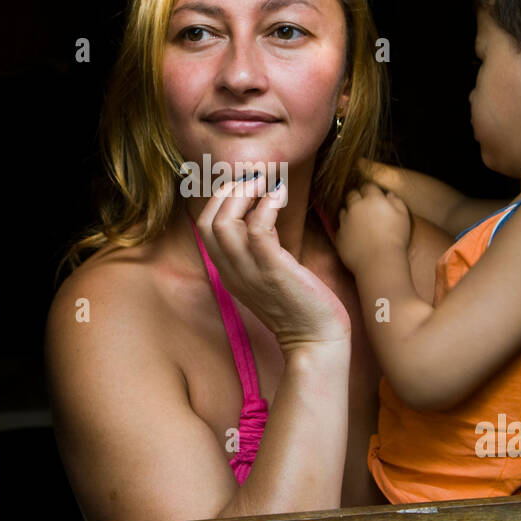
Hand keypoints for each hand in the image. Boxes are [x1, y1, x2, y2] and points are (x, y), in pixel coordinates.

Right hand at [195, 173, 351, 350]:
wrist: (316, 341)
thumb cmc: (299, 305)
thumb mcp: (267, 276)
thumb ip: (257, 251)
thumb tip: (261, 214)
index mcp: (229, 272)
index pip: (205, 227)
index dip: (220, 199)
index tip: (245, 185)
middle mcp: (233, 272)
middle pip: (208, 222)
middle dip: (228, 191)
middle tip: (255, 179)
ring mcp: (251, 273)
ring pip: (225, 224)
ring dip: (244, 194)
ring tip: (266, 184)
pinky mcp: (274, 272)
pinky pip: (257, 231)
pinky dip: (266, 206)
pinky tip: (280, 196)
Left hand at [336, 182, 411, 270]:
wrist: (379, 262)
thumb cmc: (395, 239)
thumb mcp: (403, 217)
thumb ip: (397, 202)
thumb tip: (390, 195)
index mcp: (373, 200)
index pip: (368, 187)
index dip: (371, 192)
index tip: (374, 198)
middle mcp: (356, 207)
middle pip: (352, 195)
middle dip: (357, 198)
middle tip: (365, 208)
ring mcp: (345, 221)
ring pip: (343, 210)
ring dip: (350, 213)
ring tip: (359, 223)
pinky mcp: (339, 235)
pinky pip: (340, 228)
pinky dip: (345, 229)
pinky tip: (354, 236)